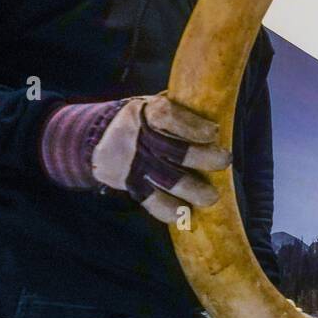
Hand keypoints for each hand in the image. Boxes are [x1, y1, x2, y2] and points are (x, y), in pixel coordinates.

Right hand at [41, 93, 230, 222]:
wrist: (94, 137)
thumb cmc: (139, 120)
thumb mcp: (151, 104)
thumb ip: (177, 109)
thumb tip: (215, 107)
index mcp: (146, 113)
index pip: (169, 118)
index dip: (193, 126)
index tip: (214, 132)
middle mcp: (140, 139)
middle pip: (175, 151)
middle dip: (203, 157)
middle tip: (224, 161)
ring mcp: (135, 164)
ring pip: (167, 180)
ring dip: (192, 190)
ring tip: (211, 197)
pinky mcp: (131, 184)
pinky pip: (151, 201)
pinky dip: (169, 209)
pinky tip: (184, 213)